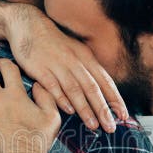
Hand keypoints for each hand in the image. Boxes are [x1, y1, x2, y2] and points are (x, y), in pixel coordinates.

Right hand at [4, 3, 127, 132]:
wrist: (28, 25)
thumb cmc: (53, 43)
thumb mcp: (75, 52)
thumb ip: (86, 70)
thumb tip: (100, 91)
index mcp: (86, 57)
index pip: (105, 81)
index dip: (115, 99)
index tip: (124, 115)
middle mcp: (75, 61)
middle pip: (93, 88)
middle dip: (103, 109)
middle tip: (111, 127)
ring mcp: (58, 64)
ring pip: (75, 89)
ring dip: (85, 109)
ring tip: (93, 126)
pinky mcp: (41, 68)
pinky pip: (53, 86)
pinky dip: (62, 98)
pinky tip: (69, 111)